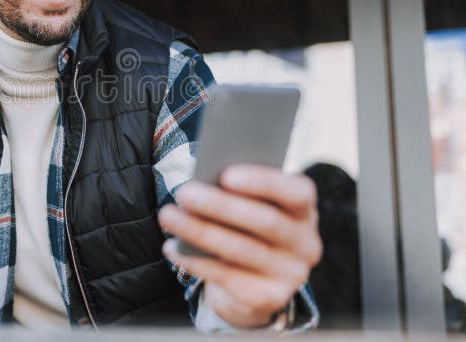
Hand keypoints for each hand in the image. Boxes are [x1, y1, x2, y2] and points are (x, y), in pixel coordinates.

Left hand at [157, 163, 321, 328]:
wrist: (252, 284)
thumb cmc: (245, 228)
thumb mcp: (250, 207)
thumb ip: (237, 192)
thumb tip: (203, 182)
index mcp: (304, 211)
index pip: (298, 193)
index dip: (263, 182)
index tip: (226, 175)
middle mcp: (306, 244)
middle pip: (265, 221)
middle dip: (220, 205)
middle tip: (184, 192)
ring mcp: (291, 275)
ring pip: (241, 249)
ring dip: (199, 230)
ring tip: (168, 216)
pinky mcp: (269, 299)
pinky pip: (226, 276)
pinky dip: (194, 260)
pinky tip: (172, 247)